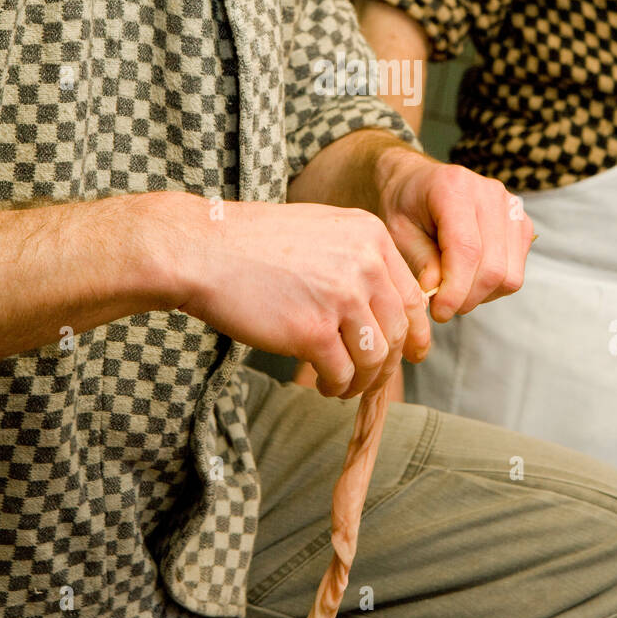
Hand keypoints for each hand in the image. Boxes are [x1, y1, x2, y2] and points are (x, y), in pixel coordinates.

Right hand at [167, 196, 431, 399]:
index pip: (412, 296)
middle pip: (397, 329)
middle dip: (386, 363)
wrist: (203, 249)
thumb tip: (384, 309)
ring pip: (375, 356)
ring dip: (362, 380)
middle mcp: (364, 263)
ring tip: (343, 385)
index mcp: (370, 235)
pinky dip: (337, 385)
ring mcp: (341, 296)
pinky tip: (324, 385)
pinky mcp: (313, 330)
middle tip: (369, 378)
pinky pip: (342, 372)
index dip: (413, 333)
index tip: (410, 354)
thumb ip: (357, 260)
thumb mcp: (321, 232)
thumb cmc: (253, 244)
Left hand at [374, 150, 534, 321]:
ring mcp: (511, 207)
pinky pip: (516, 271)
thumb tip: (437, 291)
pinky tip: (470, 278)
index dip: (456, 290)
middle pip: (493, 267)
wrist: (417, 182)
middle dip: (467, 298)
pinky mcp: (521, 223)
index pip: (467, 251)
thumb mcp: (396, 232)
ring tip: (455, 291)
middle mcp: (489, 193)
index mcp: (454, 188)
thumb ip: (419, 260)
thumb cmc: (403, 206)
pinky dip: (494, 286)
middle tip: (442, 307)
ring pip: (510, 274)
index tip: (439, 312)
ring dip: (481, 295)